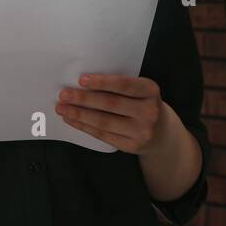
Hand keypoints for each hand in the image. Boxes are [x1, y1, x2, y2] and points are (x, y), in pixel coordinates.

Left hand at [55, 74, 169, 153]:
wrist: (162, 133)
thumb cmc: (143, 104)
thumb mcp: (140, 91)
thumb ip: (120, 87)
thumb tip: (83, 83)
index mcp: (150, 90)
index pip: (124, 85)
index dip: (102, 82)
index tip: (81, 80)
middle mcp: (149, 111)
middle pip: (110, 104)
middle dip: (84, 99)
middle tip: (64, 94)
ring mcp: (142, 131)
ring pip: (104, 122)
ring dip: (80, 114)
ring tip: (63, 108)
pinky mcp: (132, 146)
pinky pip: (103, 135)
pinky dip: (85, 127)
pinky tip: (72, 120)